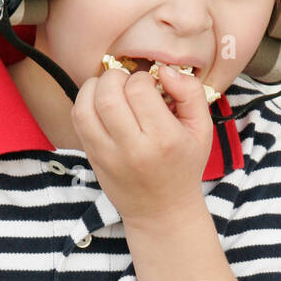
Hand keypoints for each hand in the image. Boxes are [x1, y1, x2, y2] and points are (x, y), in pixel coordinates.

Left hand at [70, 63, 213, 225]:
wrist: (162, 210)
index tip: (150, 86)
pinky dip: (85, 101)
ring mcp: (108, 155)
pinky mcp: (93, 157)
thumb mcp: (202, 129)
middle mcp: (133, 148)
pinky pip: (78, 119)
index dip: (142, 77)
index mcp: (164, 140)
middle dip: (115, 77)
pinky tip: (100, 103)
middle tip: (127, 83)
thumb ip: (191, 92)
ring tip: (111, 89)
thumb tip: (164, 70)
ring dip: (95, 87)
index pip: (139, 90)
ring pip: (85, 106)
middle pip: (108, 95)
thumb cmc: (184, 165)